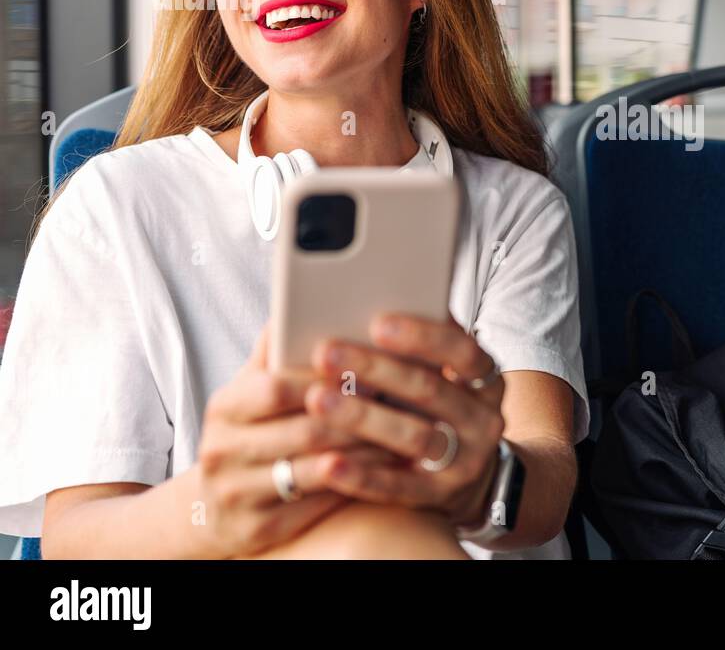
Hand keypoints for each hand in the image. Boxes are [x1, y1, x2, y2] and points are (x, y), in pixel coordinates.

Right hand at [195, 324, 406, 558]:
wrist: (214, 504)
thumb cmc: (254, 430)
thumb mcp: (255, 387)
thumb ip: (279, 347)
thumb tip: (304, 297)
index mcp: (225, 406)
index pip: (278, 387)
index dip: (329, 378)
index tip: (374, 369)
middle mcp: (221, 450)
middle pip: (306, 430)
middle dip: (361, 415)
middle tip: (408, 401)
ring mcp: (236, 493)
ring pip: (317, 470)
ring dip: (369, 450)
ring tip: (408, 433)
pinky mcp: (256, 529)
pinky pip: (317, 505)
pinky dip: (357, 484)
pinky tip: (389, 469)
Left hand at [303, 312, 506, 527]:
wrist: (476, 480)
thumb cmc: (441, 410)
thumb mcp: (447, 376)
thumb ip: (422, 348)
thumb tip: (375, 299)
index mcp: (486, 380)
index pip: (463, 350)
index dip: (422, 336)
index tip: (377, 322)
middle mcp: (483, 419)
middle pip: (430, 390)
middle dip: (375, 369)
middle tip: (325, 352)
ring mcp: (466, 461)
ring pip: (415, 437)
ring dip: (363, 417)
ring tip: (317, 399)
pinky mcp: (441, 497)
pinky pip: (400, 487)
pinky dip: (362, 476)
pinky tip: (328, 463)